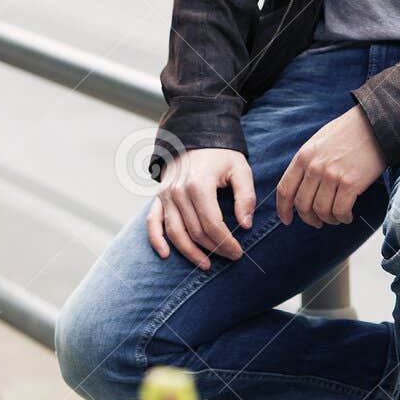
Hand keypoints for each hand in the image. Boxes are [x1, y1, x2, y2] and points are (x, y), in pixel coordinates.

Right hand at [147, 148, 256, 270]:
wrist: (195, 135)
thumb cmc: (221, 154)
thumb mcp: (240, 169)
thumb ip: (246, 196)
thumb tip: (246, 225)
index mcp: (199, 185)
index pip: (212, 224)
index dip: (226, 242)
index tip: (238, 252)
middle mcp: (178, 192)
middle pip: (195, 231)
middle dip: (213, 248)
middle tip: (230, 256)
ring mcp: (165, 195)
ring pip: (175, 232)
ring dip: (189, 252)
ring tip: (205, 264)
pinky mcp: (158, 197)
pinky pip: (153, 222)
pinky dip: (156, 240)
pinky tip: (165, 254)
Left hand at [276, 106, 385, 227]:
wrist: (375, 124)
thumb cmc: (348, 133)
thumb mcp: (319, 142)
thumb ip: (307, 163)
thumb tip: (301, 188)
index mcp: (303, 156)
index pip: (285, 189)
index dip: (283, 209)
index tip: (287, 220)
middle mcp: (314, 167)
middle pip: (302, 205)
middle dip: (309, 219)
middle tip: (317, 222)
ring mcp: (332, 175)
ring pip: (321, 210)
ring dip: (328, 219)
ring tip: (336, 218)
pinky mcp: (350, 183)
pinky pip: (340, 210)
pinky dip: (343, 218)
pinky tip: (347, 216)